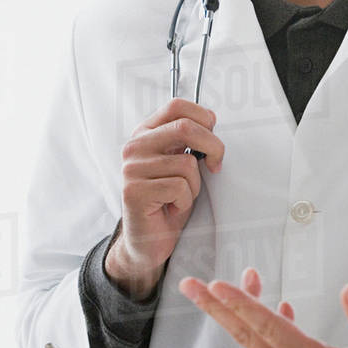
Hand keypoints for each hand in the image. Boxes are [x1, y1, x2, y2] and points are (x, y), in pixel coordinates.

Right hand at [106, 98, 224, 297]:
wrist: (148, 241)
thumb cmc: (168, 200)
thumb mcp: (180, 163)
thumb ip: (188, 140)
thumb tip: (211, 120)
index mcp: (145, 133)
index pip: (177, 106)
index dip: (203, 117)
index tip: (213, 136)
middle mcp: (134, 147)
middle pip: (186, 128)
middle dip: (213, 147)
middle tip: (216, 166)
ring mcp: (131, 169)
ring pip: (187, 164)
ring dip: (194, 185)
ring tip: (179, 196)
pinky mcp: (134, 192)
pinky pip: (179, 187)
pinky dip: (185, 201)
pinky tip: (171, 208)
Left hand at [179, 270, 347, 347]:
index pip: (268, 328)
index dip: (241, 304)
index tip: (217, 286)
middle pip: (246, 336)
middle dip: (216, 309)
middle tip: (191, 287)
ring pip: (256, 344)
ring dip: (238, 315)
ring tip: (227, 289)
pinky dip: (267, 328)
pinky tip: (278, 311)